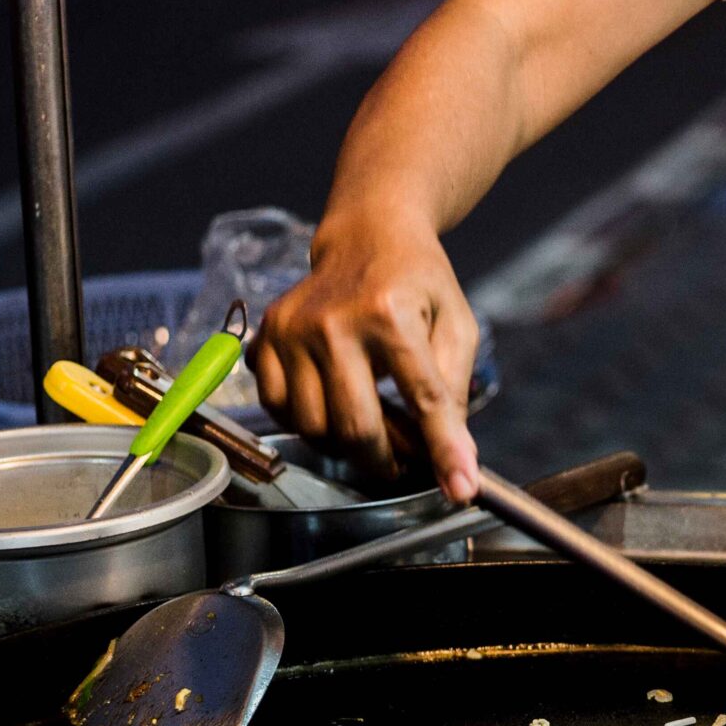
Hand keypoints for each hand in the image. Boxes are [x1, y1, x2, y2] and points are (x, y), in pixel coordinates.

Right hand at [252, 216, 481, 500]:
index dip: (443, 451)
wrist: (367, 235)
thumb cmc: (419, 282)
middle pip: (355, 427)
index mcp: (390, 313)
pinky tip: (335, 405)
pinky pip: (279, 408)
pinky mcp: (266, 337)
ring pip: (312, 427)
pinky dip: (308, 423)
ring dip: (346, 445)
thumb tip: (459, 461)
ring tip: (375, 429)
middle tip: (405, 461)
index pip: (421, 398)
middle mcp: (332, 321)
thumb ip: (455, 392)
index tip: (459, 491)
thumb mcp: (457, 325)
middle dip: (386, 460)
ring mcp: (291, 329)